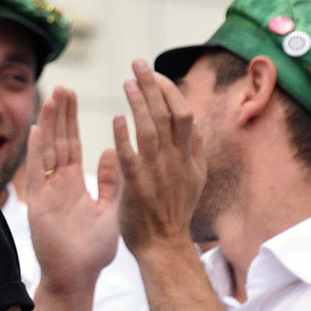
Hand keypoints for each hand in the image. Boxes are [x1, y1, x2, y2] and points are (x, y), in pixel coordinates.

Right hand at [26, 87, 119, 293]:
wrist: (78, 277)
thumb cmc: (93, 250)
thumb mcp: (110, 209)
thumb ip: (111, 182)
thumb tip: (111, 152)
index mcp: (74, 185)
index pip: (72, 145)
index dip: (70, 121)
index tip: (71, 97)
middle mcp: (58, 185)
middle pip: (58, 142)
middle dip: (60, 115)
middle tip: (62, 88)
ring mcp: (47, 193)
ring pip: (48, 152)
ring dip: (49, 126)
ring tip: (51, 100)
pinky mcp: (40, 204)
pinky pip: (38, 173)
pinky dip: (37, 152)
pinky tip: (36, 131)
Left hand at [114, 60, 205, 255]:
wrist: (164, 246)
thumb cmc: (173, 211)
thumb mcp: (194, 178)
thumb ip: (194, 149)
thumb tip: (193, 121)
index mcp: (190, 157)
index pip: (184, 114)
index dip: (169, 91)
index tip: (154, 75)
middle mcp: (177, 161)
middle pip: (169, 114)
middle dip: (154, 86)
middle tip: (137, 63)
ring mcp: (158, 174)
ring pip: (151, 130)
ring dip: (139, 103)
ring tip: (126, 82)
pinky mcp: (138, 187)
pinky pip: (132, 158)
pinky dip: (125, 137)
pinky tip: (117, 119)